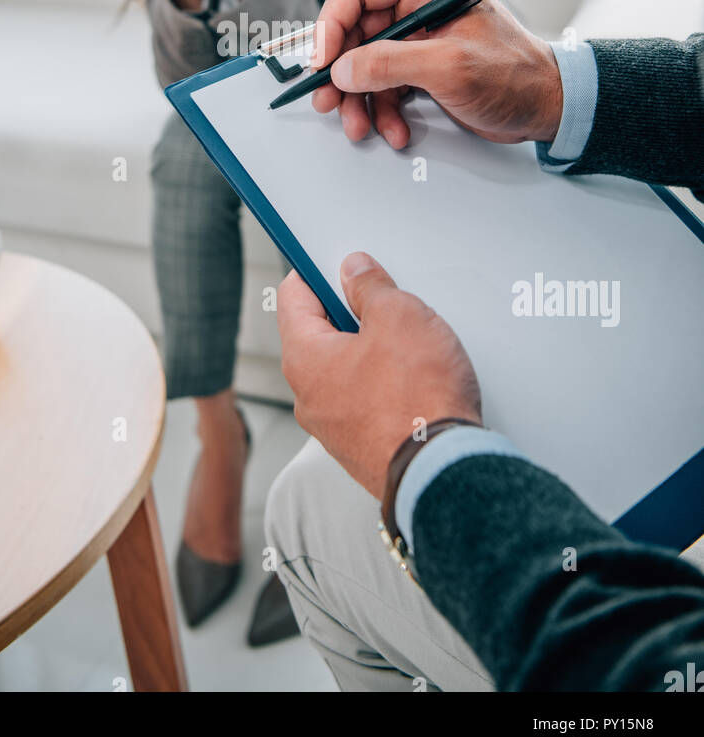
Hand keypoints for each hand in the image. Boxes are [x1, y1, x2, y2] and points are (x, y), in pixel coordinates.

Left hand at [277, 254, 481, 499]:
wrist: (443, 472)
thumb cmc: (417, 399)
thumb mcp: (399, 315)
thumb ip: (370, 286)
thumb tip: (355, 272)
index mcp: (303, 358)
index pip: (293, 298)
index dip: (316, 272)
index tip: (338, 263)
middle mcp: (308, 396)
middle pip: (320, 334)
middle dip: (352, 313)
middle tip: (387, 303)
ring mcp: (333, 426)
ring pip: (346, 369)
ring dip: (372, 350)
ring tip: (410, 345)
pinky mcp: (361, 445)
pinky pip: (365, 400)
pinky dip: (385, 384)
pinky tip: (416, 381)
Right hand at [311, 0, 562, 146]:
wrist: (548, 107)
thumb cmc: (515, 75)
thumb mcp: (449, 68)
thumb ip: (390, 64)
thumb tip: (342, 69)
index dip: (331, 23)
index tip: (320, 60)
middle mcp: (419, 4)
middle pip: (355, 30)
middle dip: (341, 71)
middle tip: (327, 101)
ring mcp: (418, 36)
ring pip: (364, 62)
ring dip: (358, 99)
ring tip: (359, 127)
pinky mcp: (421, 66)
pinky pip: (383, 84)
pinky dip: (382, 110)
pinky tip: (394, 130)